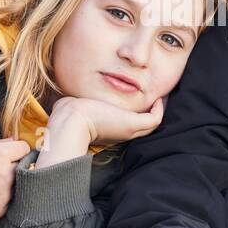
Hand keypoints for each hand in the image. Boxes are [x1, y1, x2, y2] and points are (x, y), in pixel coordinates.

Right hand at [0, 138, 30, 220]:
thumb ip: (2, 144)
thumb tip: (18, 142)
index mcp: (0, 155)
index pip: (25, 149)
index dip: (17, 151)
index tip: (9, 154)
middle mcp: (4, 175)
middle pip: (24, 168)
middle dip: (14, 168)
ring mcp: (2, 195)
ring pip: (18, 187)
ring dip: (9, 185)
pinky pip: (9, 203)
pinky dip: (1, 200)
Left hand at [47, 94, 164, 145]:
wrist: (72, 120)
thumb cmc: (69, 113)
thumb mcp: (77, 106)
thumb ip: (77, 102)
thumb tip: (66, 99)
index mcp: (111, 130)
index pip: (129, 125)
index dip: (137, 113)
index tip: (140, 100)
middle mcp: (122, 132)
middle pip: (145, 125)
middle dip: (152, 111)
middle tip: (157, 97)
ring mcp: (129, 129)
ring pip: (152, 122)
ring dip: (159, 109)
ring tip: (161, 95)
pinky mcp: (133, 124)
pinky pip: (155, 118)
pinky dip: (159, 109)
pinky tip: (157, 97)